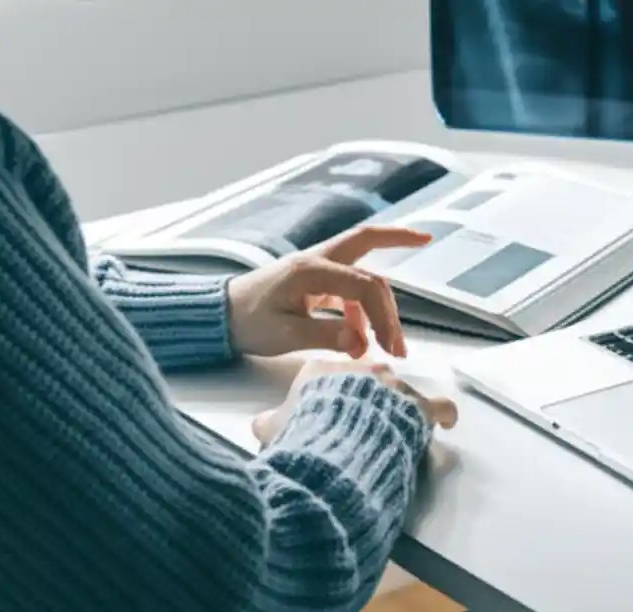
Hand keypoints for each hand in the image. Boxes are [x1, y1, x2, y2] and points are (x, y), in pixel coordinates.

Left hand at [226, 226, 429, 358]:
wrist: (219, 315)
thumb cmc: (247, 322)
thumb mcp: (283, 335)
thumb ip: (324, 335)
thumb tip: (360, 341)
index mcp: (310, 269)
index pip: (364, 286)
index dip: (384, 316)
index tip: (391, 348)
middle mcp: (318, 260)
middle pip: (369, 243)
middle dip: (396, 262)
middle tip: (413, 292)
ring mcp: (318, 268)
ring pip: (364, 269)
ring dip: (381, 303)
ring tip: (387, 345)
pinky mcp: (316, 281)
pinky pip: (351, 287)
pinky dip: (363, 311)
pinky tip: (361, 338)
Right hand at [252, 359, 458, 445]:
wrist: (335, 447)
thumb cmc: (302, 436)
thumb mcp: (273, 429)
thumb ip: (269, 423)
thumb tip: (261, 425)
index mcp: (323, 369)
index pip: (327, 375)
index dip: (329, 396)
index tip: (329, 412)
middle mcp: (363, 370)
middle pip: (367, 380)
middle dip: (365, 400)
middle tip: (360, 424)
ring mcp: (395, 386)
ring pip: (401, 391)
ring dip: (399, 408)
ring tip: (395, 429)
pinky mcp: (421, 406)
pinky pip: (440, 407)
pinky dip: (442, 415)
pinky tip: (443, 423)